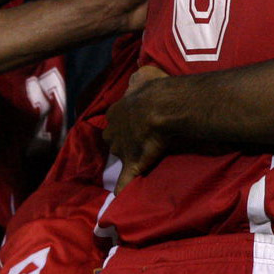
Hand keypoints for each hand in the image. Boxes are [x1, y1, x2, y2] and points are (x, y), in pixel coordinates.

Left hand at [103, 66, 169, 191]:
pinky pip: (124, 181)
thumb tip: (136, 76)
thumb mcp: (143, 75)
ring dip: (127, 157)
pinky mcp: (132, 164)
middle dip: (122, 139)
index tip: (135, 122)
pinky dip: (122, 189)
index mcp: (115, 111)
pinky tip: (120, 198)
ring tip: (141, 158)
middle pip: (113, 138)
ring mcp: (121, 149)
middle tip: (139, 139)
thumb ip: (138, 79)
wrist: (161, 105)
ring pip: (119, 155)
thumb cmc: (154, 89)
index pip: (115, 119)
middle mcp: (113, 130)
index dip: (125, 121)